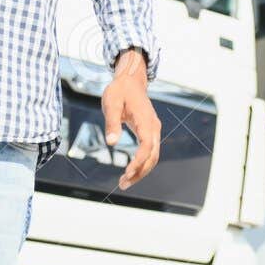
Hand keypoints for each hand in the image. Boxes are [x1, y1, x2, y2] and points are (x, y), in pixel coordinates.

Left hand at [103, 49, 159, 189]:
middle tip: (123, 184)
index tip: (126, 172)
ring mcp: (153, 130)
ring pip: (153, 156)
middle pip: (153, 156)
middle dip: (140, 172)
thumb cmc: (120, 91)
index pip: (146, 146)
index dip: (138, 161)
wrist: (130, 80)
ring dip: (141, 171)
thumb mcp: (112, 104)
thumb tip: (111, 143)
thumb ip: (112, 123)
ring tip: (125, 182)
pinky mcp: (150, 132)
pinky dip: (142, 163)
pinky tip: (130, 170)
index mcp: (146, 120)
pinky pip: (150, 152)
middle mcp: (153, 127)